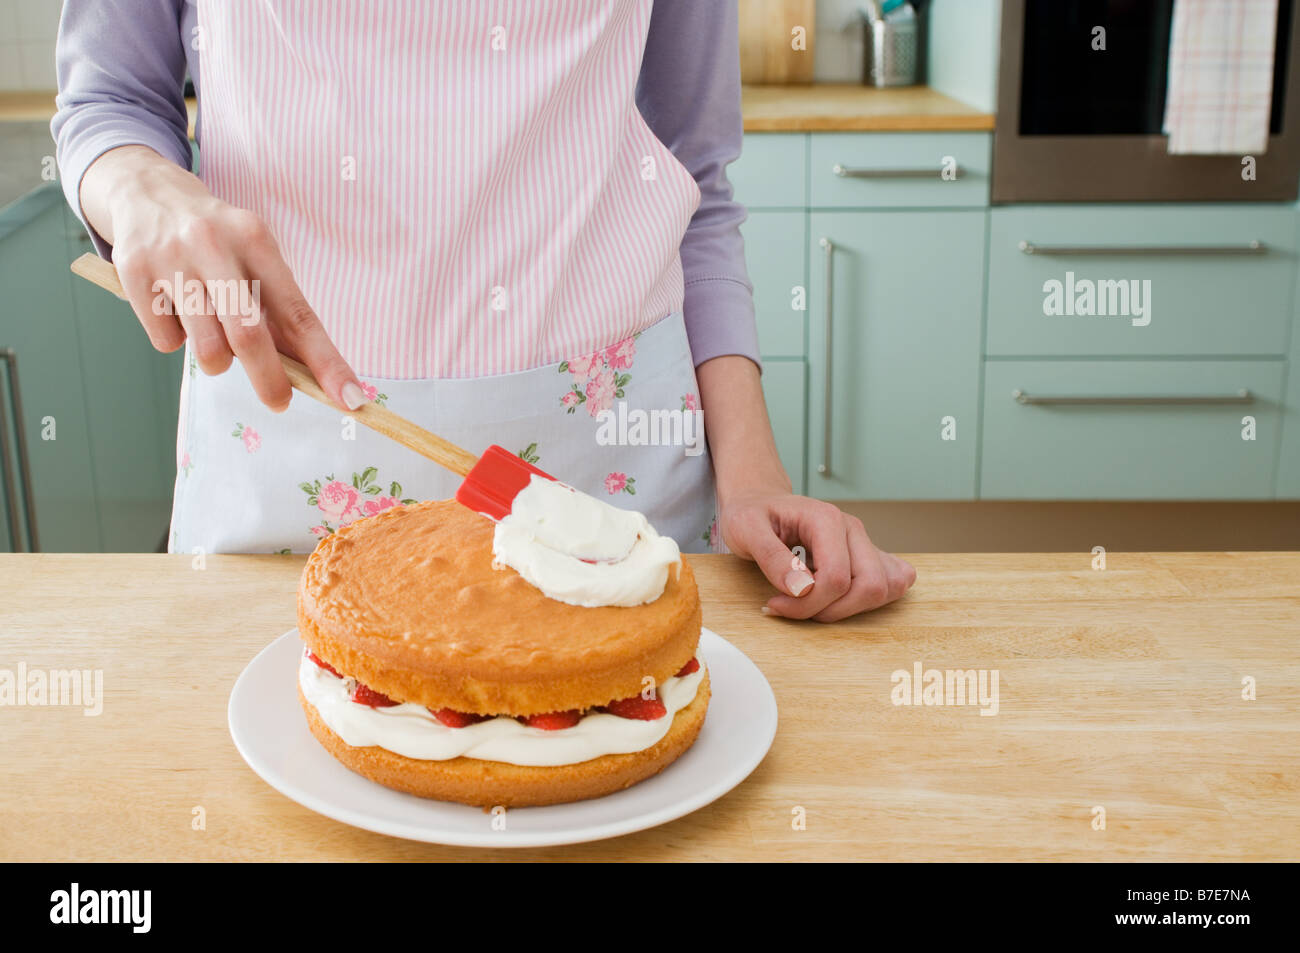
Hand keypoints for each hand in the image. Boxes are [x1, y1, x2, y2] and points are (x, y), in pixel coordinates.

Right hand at [80, 145, 363, 411]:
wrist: (148, 193)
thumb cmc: (218, 242)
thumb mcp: (255, 258)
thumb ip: (278, 311)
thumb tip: (312, 375)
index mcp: (256, 240)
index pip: (299, 314)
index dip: (326, 362)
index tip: (351, 399)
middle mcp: (214, 244)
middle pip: (249, 335)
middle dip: (270, 379)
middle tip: (280, 401)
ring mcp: (170, 258)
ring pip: (206, 348)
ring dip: (217, 362)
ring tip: (212, 336)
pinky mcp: (132, 273)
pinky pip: (166, 341)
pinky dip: (176, 341)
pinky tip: (174, 309)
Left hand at [720, 492, 916, 621]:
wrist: (760, 503)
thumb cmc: (752, 514)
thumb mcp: (745, 529)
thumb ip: (771, 557)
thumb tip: (802, 589)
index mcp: (826, 519)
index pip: (837, 578)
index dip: (807, 604)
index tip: (776, 604)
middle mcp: (852, 529)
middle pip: (871, 586)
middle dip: (832, 611)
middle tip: (795, 607)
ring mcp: (864, 542)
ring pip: (886, 589)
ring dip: (851, 609)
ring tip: (814, 603)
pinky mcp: (869, 555)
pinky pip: (894, 582)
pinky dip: (871, 600)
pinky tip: (838, 599)